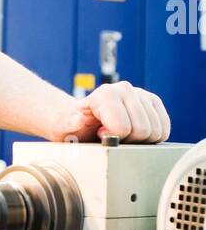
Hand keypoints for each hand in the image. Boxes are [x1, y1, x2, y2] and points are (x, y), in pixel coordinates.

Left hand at [47, 80, 170, 144]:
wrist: (80, 120)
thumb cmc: (73, 127)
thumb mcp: (66, 128)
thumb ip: (70, 123)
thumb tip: (77, 118)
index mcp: (105, 94)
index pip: (123, 128)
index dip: (112, 139)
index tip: (100, 134)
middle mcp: (125, 88)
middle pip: (143, 130)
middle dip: (128, 140)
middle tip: (112, 136)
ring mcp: (141, 94)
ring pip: (156, 131)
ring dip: (140, 140)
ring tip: (122, 133)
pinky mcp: (154, 102)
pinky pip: (164, 128)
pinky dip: (152, 137)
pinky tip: (135, 133)